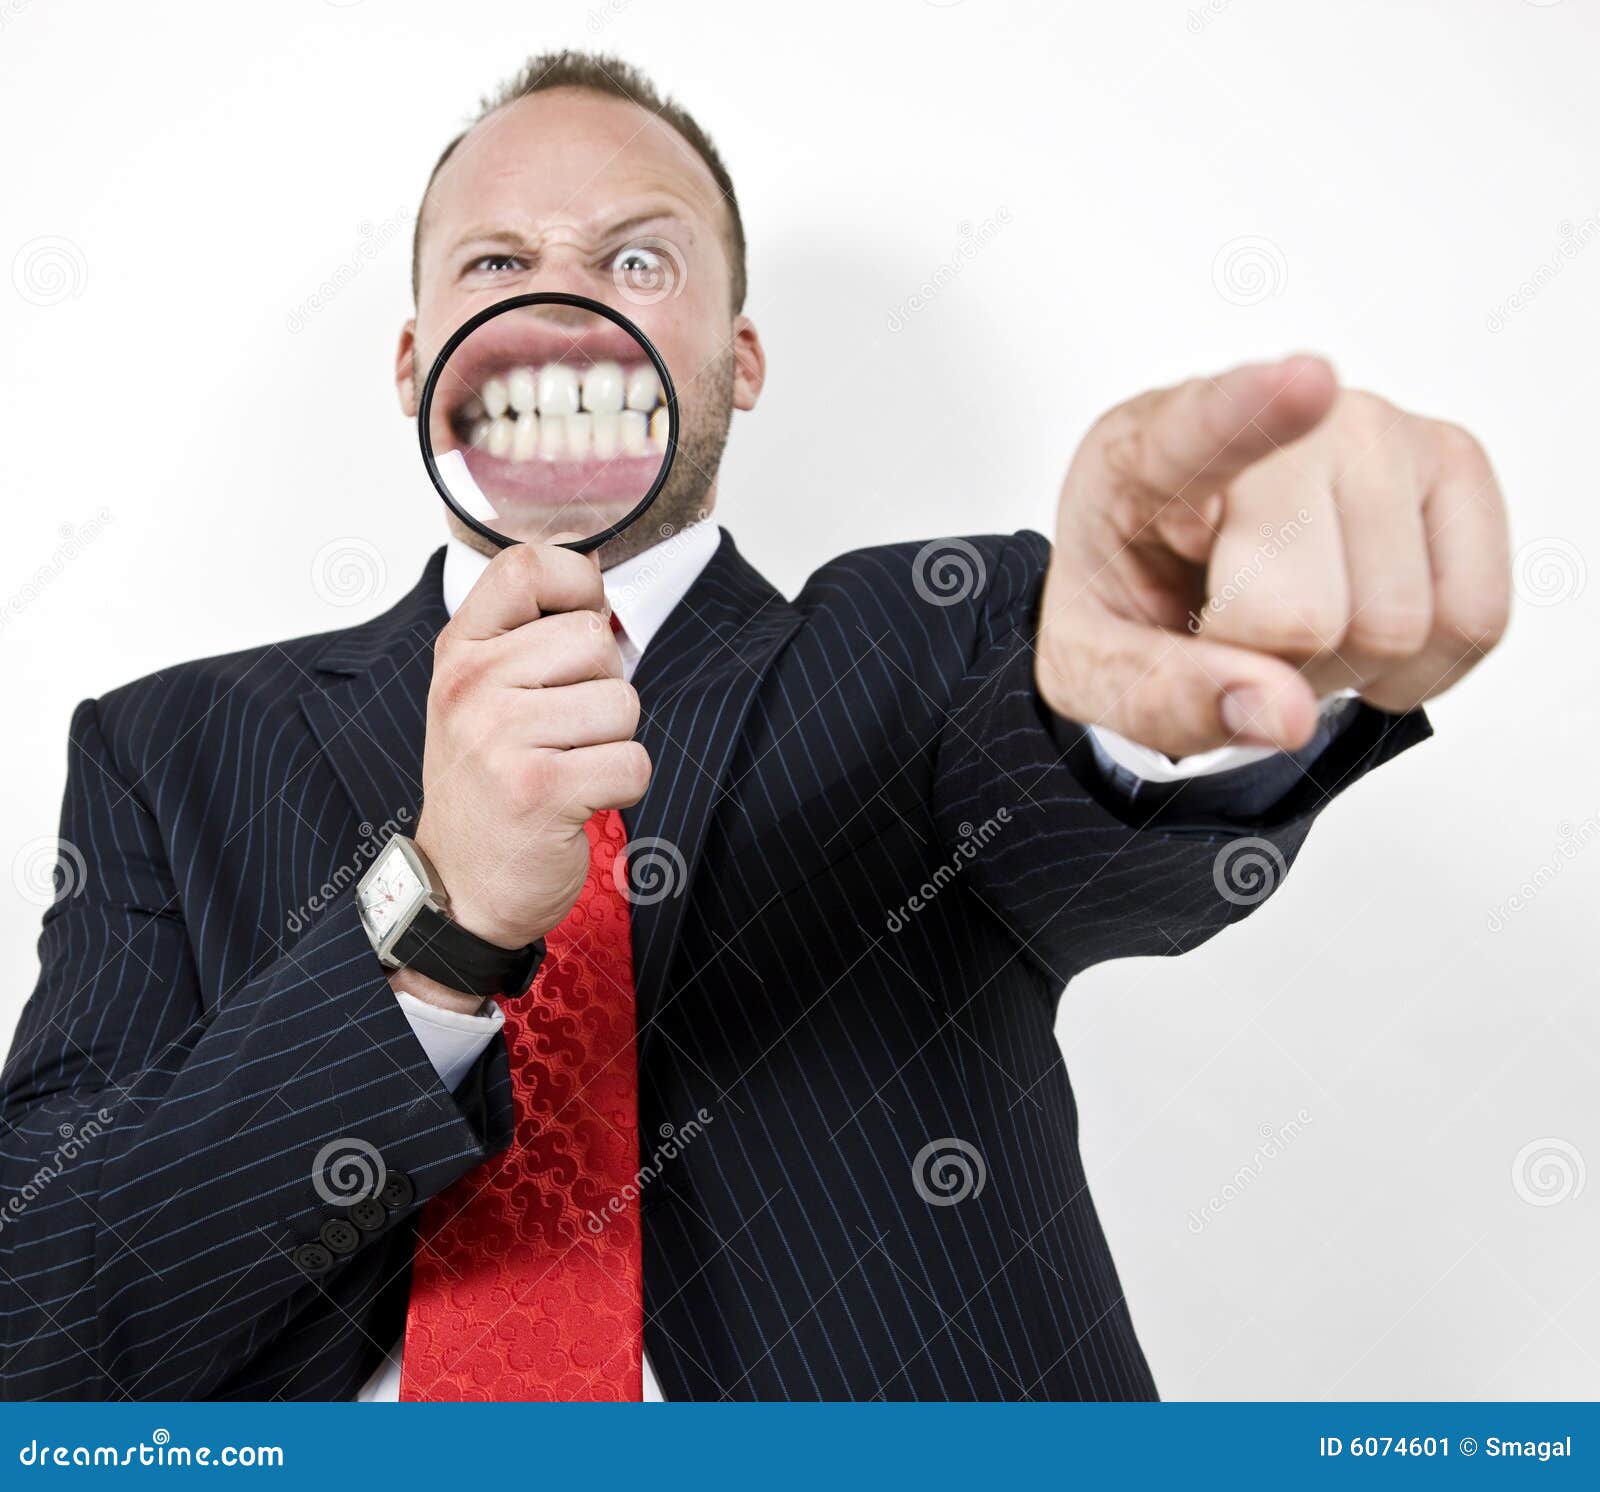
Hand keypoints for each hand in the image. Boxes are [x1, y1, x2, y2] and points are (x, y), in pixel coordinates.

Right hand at [412, 543, 650, 951]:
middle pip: (593, 638)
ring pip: (622, 701)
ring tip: (570, 766)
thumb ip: (527, 640)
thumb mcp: (482, 699)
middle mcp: (471, 686)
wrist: (460, 889)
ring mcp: (501, 738)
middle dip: (603, 685)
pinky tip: (581, 798)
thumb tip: (601, 593)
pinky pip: (633, 761)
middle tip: (567, 728)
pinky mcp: (540, 790)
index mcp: (459, 652)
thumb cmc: (488, 788)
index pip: (525, 566)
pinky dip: (623, 785)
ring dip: (615, 741)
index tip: (578, 622)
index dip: (575, 585)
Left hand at [1034, 355, 1510, 758]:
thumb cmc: (1132, 588)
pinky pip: (1474, 620)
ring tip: (1296, 621)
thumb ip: (1161, 695)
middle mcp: (1279, 419)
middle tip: (1236, 633)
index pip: (1204, 432)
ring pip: (1400, 625)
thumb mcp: (1096, 666)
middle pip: (1309, 614)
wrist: (1171, 553)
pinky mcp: (1453, 461)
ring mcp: (1379, 430)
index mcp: (1149, 456)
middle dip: (1273, 667)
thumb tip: (1284, 714)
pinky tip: (1361, 630)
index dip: (1256, 414)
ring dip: (1345, 668)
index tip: (1305, 382)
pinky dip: (1419, 667)